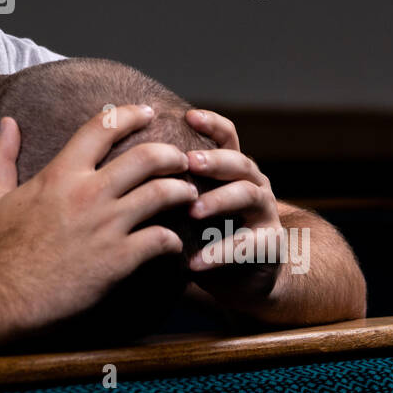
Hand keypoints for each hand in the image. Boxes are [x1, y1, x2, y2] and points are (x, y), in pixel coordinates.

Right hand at [0, 105, 195, 328]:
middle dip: (171, 154)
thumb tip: (8, 123)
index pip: (102, 128)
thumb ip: (0, 156)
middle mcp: (89, 192)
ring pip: (162, 194)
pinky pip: (161, 239)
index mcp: (62, 173)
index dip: (131, 115)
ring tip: (188, 195)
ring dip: (182, 192)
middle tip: (181, 159)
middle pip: (147, 158)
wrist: (7, 294)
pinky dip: (173, 240)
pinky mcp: (119, 258)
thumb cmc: (1, 247)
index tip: (148, 112)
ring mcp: (107, 225)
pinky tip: (173, 243)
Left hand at [182, 108, 285, 305]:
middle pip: (239, 162)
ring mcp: (266, 212)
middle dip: (214, 160)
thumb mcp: (189, 202)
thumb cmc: (205, 232)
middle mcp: (254, 182)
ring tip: (193, 210)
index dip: (211, 123)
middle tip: (189, 162)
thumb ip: (171, 181)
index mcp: (232, 168)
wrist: (243, 276)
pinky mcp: (270, 244)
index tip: (188, 116)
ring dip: (219, 200)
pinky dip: (220, 253)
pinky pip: (248, 246)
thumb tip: (122, 159)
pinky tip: (195, 263)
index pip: (227, 136)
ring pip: (248, 195)